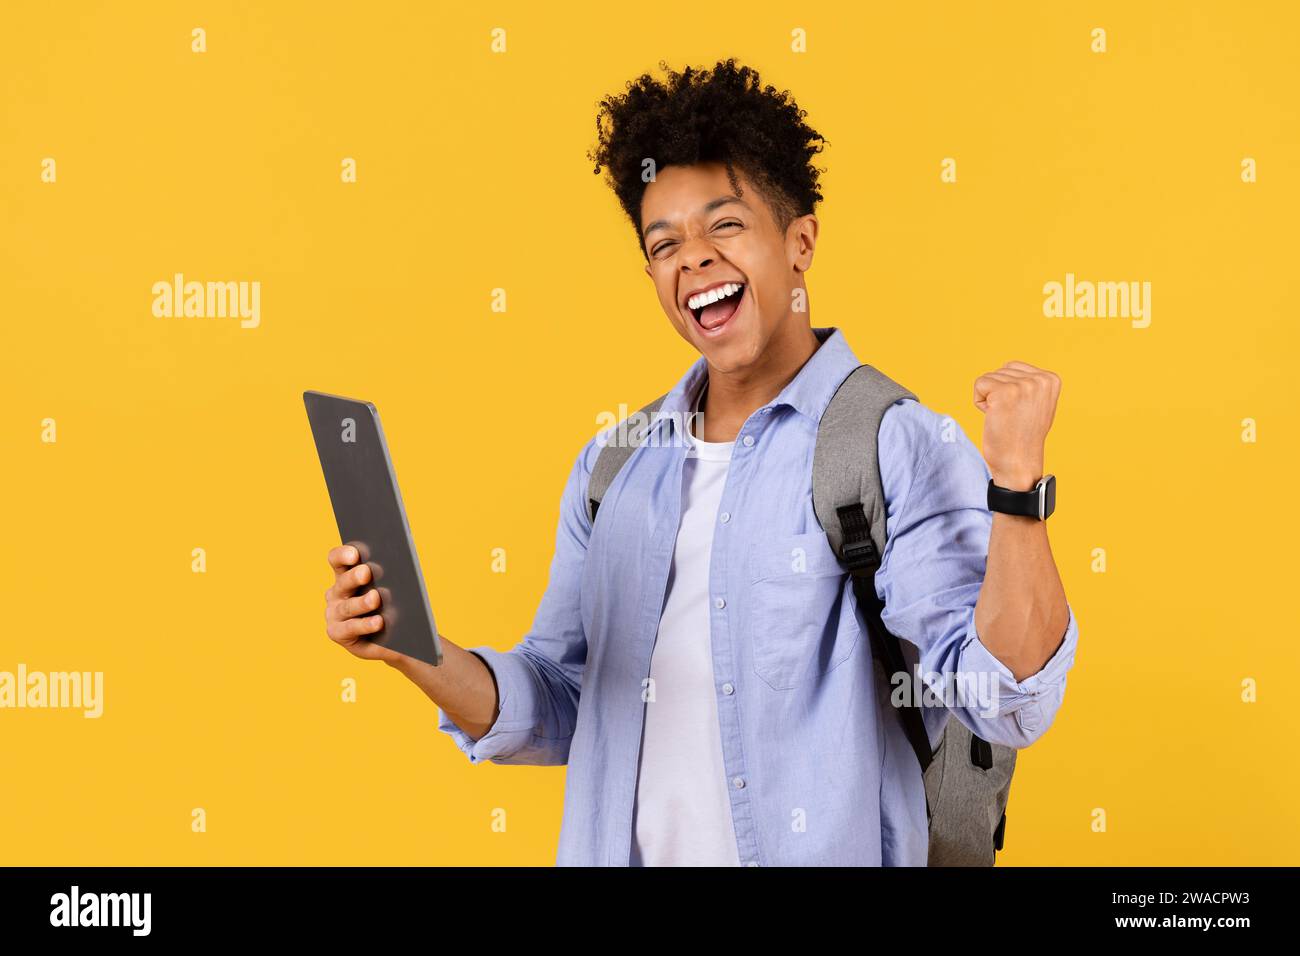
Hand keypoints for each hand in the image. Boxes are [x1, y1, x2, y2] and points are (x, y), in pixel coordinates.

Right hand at [324, 545, 402, 662]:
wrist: (390, 638)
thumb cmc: (390, 606)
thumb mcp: (390, 589)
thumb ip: (389, 577)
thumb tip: (399, 566)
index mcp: (346, 575)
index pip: (337, 560)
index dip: (343, 555)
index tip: (355, 553)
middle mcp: (336, 593)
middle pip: (343, 582)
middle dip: (354, 576)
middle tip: (366, 572)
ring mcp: (334, 613)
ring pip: (347, 606)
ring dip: (361, 602)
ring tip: (375, 599)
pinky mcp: (337, 633)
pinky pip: (351, 628)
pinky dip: (365, 625)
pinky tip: (378, 622)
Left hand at [972, 361, 1060, 490]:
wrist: (1018, 461)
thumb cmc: (1023, 435)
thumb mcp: (1037, 403)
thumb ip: (1030, 383)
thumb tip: (1010, 366)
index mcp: (1051, 379)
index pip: (1012, 367)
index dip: (1008, 389)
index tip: (1020, 411)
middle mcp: (1040, 379)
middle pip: (1000, 371)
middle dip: (997, 393)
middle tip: (1010, 417)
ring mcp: (1024, 385)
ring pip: (988, 378)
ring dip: (989, 399)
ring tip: (1004, 418)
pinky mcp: (1004, 393)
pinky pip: (979, 385)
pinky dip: (980, 402)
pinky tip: (994, 417)